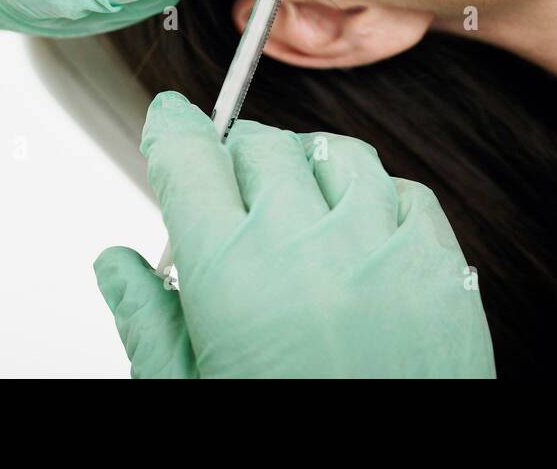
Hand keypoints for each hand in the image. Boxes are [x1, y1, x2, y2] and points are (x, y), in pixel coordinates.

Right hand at [93, 92, 495, 378]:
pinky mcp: (440, 268)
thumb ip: (147, 323)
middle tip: (234, 194)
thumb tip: (116, 264)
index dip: (174, 131)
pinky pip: (406, 193)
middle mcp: (308, 246)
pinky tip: (360, 239)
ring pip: (338, 154)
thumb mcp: (190, 396)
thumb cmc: (287, 453)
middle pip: (262, 146)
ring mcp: (381, 250)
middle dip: (237, 158)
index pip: (191, 159)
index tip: (172, 121)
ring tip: (299, 213)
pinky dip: (377, 201)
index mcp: (232, 276)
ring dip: (308, 169)